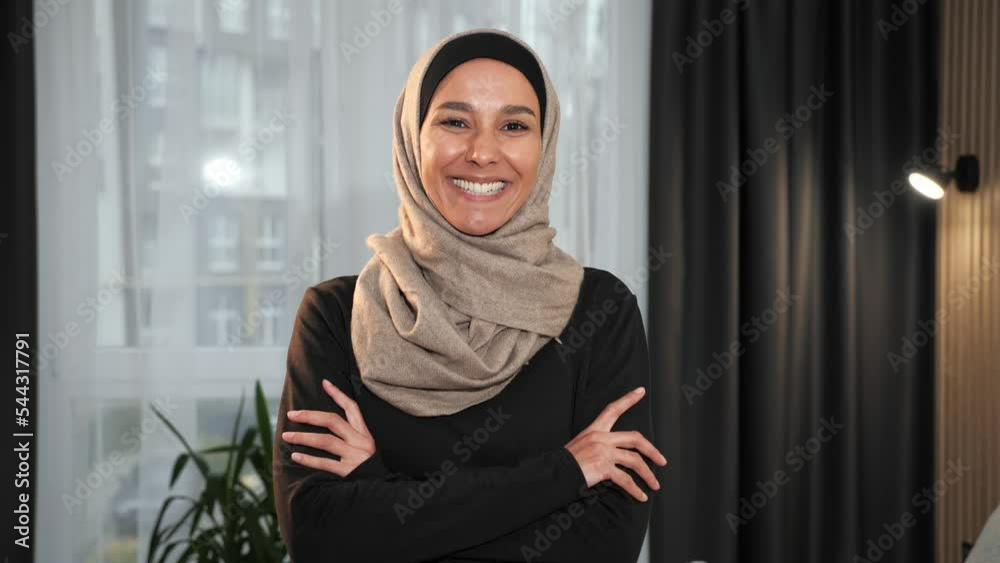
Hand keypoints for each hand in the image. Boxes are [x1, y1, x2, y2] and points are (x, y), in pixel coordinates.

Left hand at [282, 379, 376, 476]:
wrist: (383, 491)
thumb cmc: (370, 470)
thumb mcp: (366, 449)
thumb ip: (352, 437)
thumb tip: (328, 425)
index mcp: (365, 434)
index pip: (352, 408)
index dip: (338, 394)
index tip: (324, 383)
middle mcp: (361, 442)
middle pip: (333, 421)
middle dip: (310, 416)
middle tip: (292, 414)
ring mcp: (355, 456)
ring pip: (326, 441)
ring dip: (303, 437)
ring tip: (286, 436)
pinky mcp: (350, 471)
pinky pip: (325, 463)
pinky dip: (309, 459)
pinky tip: (296, 455)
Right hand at [564, 387, 667, 501]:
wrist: (554, 473)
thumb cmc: (565, 463)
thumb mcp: (579, 446)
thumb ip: (596, 445)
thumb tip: (613, 454)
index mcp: (595, 430)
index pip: (612, 410)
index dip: (628, 399)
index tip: (640, 391)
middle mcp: (601, 438)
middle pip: (635, 438)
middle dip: (652, 450)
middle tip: (662, 460)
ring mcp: (603, 452)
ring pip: (635, 461)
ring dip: (648, 475)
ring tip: (655, 484)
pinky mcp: (603, 467)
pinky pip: (626, 480)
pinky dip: (636, 490)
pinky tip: (641, 496)